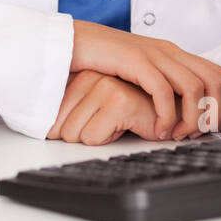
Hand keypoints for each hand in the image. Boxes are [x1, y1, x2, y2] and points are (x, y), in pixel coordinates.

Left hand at [48, 71, 170, 143]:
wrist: (174, 102)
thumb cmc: (136, 108)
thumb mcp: (94, 108)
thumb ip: (73, 113)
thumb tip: (46, 131)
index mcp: (80, 77)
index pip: (50, 121)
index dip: (70, 134)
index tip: (91, 126)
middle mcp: (89, 78)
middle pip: (60, 131)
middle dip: (83, 138)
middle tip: (108, 128)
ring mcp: (104, 87)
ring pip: (75, 136)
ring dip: (98, 140)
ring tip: (118, 127)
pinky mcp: (119, 100)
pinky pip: (93, 137)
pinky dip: (108, 142)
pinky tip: (123, 131)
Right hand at [70, 19, 220, 138]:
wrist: (71, 42)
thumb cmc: (100, 60)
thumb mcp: (139, 72)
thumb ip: (160, 84)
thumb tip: (181, 112)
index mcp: (173, 53)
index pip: (218, 75)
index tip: (210, 127)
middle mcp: (169, 51)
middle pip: (216, 80)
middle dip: (215, 112)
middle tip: (198, 134)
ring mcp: (153, 54)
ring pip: (195, 87)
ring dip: (192, 117)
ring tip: (176, 134)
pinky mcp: (136, 60)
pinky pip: (163, 91)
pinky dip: (166, 115)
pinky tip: (157, 129)